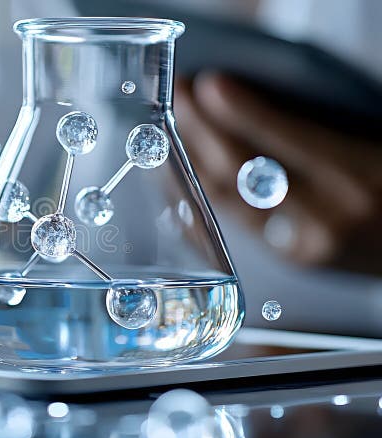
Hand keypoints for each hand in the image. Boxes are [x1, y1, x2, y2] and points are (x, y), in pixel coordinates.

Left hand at [175, 72, 381, 274]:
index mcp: (360, 178)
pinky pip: (230, 225)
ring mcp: (304, 246)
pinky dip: (198, 196)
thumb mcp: (373, 138)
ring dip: (190, 159)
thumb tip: (245, 96)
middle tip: (182, 95)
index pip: (285, 141)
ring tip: (171, 126)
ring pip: (228, 200)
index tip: (209, 83)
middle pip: (244, 172)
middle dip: (204, 128)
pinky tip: (176, 173)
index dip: (242, 111)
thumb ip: (318, 124)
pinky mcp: (289, 260)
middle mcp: (328, 219)